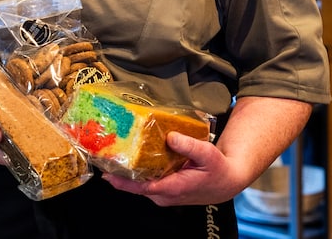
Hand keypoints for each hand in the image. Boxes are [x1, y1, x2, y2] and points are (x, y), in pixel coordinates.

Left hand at [100, 132, 248, 205]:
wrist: (226, 182)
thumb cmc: (218, 169)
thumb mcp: (208, 154)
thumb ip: (189, 145)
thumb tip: (170, 137)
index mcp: (173, 188)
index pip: (142, 187)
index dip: (123, 181)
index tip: (107, 174)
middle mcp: (165, 194)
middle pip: (136, 186)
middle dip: (119, 174)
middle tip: (104, 157)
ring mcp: (163, 194)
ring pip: (140, 184)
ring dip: (126, 172)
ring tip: (112, 154)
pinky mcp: (164, 189)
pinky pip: (146, 181)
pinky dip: (137, 171)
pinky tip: (130, 158)